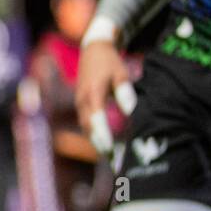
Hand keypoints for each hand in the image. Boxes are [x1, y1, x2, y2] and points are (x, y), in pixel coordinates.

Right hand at [75, 37, 136, 155]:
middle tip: (114, 160)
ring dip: (97, 142)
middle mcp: (82, 100)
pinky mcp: (80, 104)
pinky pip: (86, 123)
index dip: (103, 135)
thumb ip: (125, 93)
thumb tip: (131, 111)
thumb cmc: (110, 62)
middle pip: (89, 127)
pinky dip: (94, 134)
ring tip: (111, 157)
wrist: (93, 50)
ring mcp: (79, 102)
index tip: (111, 149)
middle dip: (100, 144)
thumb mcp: (121, 74)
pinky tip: (105, 143)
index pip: (96, 118)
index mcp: (92, 92)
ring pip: (86, 127)